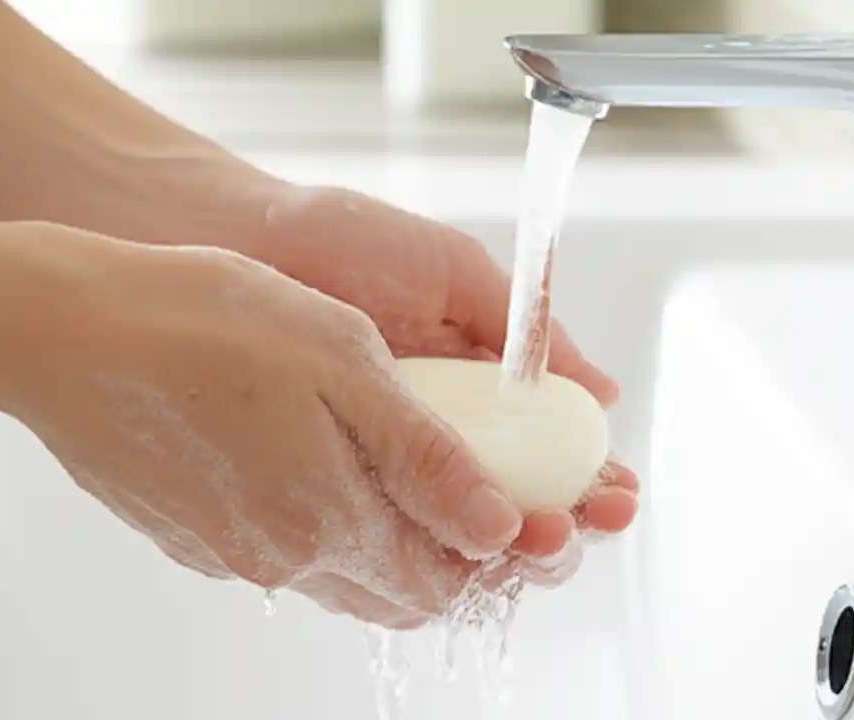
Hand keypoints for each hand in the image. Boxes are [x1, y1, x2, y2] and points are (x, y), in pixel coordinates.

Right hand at [0, 221, 546, 628]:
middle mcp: (281, 560)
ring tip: (420, 473)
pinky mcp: (194, 535)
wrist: (59, 329)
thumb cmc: (204, 322)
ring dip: (398, 543)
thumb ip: (426, 457)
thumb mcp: (344, 364)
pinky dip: (333, 526)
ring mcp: (231, 553)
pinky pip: (288, 551)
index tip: (539, 514)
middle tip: (491, 495)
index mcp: (328, 522)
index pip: (447, 583)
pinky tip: (329, 461)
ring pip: (347, 576)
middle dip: (461, 557)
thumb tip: (501, 529)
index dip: (504, 556)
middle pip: (402, 592)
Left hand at [239, 186, 639, 576]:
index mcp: (481, 386)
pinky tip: (451, 565)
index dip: (590, 483)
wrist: (238, 240)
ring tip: (532, 552)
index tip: (615, 498)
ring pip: (456, 533)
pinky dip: (422, 558)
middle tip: (573, 533)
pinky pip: (384, 534)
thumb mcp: (452, 272)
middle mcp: (440, 435)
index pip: (550, 452)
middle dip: (559, 532)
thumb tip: (604, 393)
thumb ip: (524, 327)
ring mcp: (385, 463)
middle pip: (515, 506)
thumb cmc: (344, 242)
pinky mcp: (332, 481)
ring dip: (502, 556)